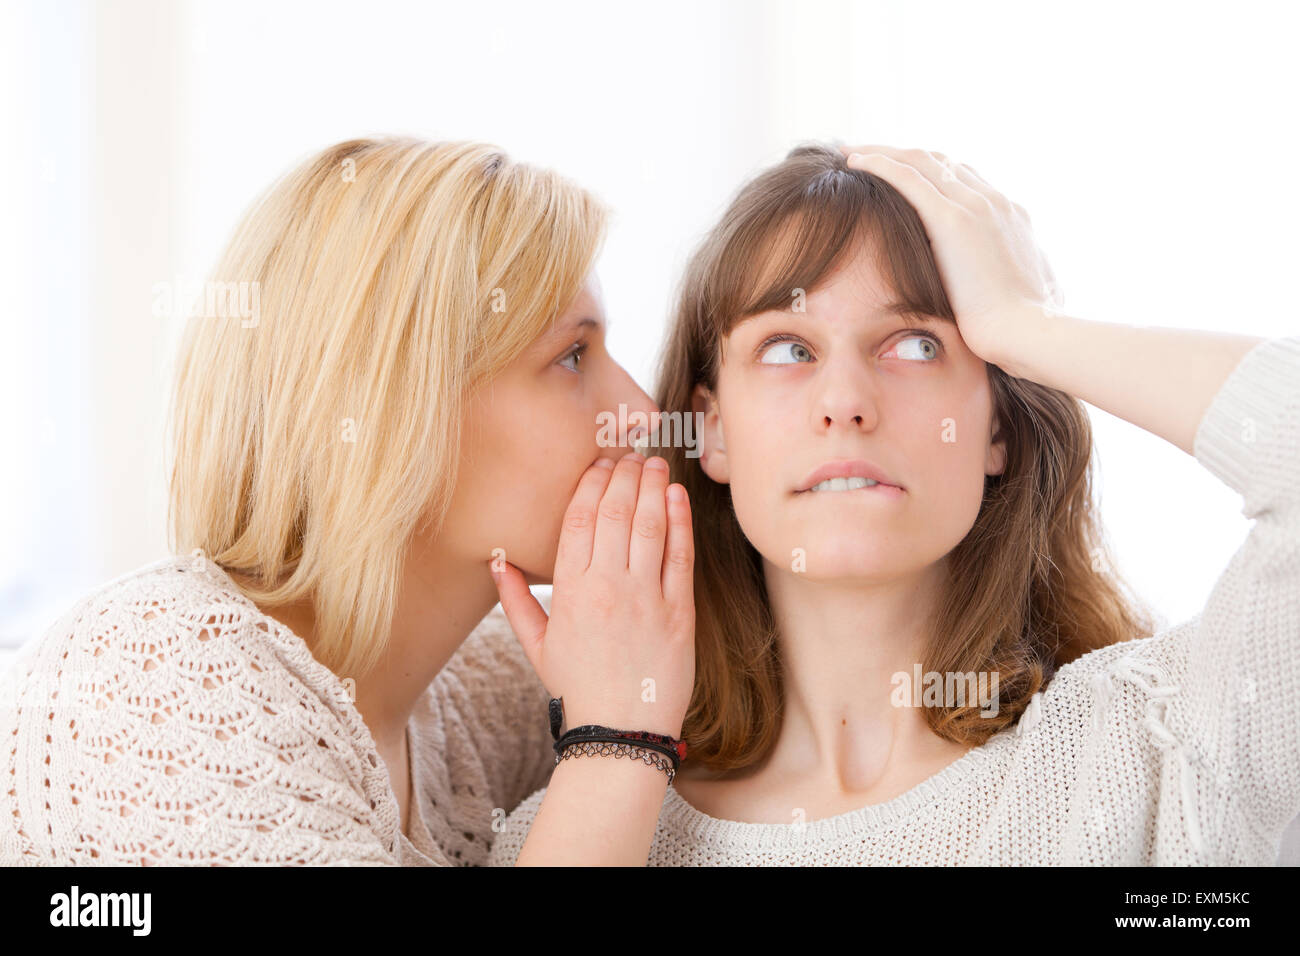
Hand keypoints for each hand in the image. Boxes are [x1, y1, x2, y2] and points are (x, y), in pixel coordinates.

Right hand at [490, 451, 694, 738]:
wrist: (622, 732)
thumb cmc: (579, 689)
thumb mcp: (538, 647)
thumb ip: (517, 601)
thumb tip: (496, 561)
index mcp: (570, 592)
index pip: (578, 520)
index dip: (590, 484)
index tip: (599, 464)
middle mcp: (608, 587)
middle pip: (615, 513)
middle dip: (624, 475)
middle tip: (630, 453)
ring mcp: (646, 598)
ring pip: (649, 525)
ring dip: (652, 487)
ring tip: (654, 463)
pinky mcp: (679, 611)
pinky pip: (680, 555)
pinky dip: (679, 520)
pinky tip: (676, 496)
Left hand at [838, 144, 1062, 363]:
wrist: (1028, 333)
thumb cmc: (1020, 328)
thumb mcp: (1019, 293)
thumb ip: (1005, 279)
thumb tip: (999, 290)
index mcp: (1010, 217)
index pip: (964, 179)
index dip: (930, 172)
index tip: (902, 175)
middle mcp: (994, 202)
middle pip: (941, 162)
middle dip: (903, 155)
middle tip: (867, 155)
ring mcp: (975, 206)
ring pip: (921, 161)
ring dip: (883, 152)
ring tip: (851, 153)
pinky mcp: (953, 220)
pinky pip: (908, 178)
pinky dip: (879, 164)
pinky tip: (853, 162)